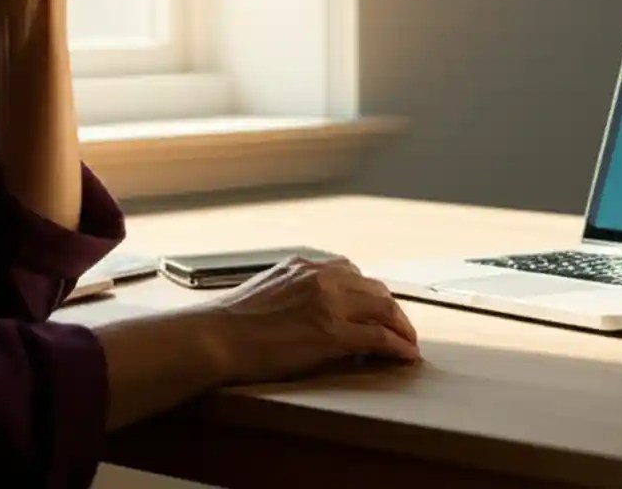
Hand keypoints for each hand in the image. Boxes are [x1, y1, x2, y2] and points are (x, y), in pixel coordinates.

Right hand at [203, 256, 421, 385]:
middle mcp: (322, 276)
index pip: (351, 273)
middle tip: (399, 328)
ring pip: (384, 308)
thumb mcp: (266, 290)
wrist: (213, 338)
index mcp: (305, 265)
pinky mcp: (333, 332)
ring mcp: (330, 303)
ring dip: (401, 327)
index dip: (369, 293)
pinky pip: (379, 337)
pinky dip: (398, 346)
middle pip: (374, 288)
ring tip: (408, 343)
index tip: (376, 307)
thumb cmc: (227, 323)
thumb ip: (293, 291)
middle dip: (390, 308)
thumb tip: (311, 312)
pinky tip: (406, 355)